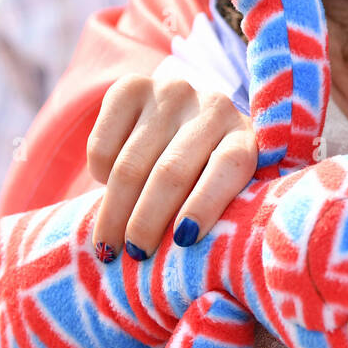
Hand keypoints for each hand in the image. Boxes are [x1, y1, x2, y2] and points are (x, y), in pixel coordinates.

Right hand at [87, 74, 257, 260]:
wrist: (191, 116)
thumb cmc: (212, 174)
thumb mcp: (231, 189)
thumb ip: (224, 212)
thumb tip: (193, 261)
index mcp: (247, 135)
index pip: (229, 166)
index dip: (206, 204)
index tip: (183, 240)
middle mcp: (213, 106)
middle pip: (172, 172)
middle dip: (147, 221)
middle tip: (134, 255)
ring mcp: (171, 92)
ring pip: (131, 163)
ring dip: (115, 211)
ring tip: (108, 245)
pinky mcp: (131, 87)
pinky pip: (103, 143)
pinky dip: (100, 175)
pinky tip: (106, 190)